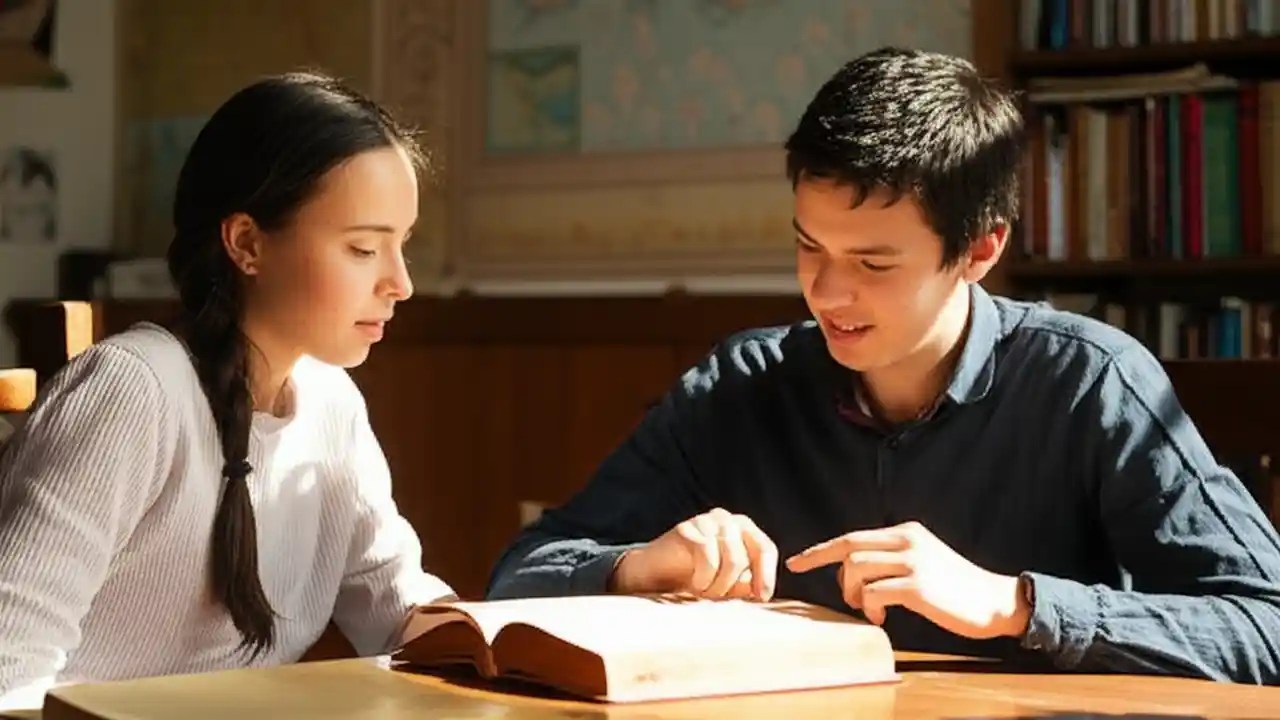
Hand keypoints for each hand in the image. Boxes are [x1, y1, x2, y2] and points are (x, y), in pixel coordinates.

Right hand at [610, 508, 777, 600]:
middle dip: (733, 585)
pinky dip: (704, 576)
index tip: (762, 598)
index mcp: (744, 530)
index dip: (766, 575)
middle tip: (717, 598)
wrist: (654, 576)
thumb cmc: (695, 579)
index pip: (766, 549)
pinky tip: (695, 582)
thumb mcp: (727, 584)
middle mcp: (728, 520)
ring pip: (731, 558)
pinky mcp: (688, 527)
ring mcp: (707, 521)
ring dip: (719, 584)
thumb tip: (764, 593)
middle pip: (746, 557)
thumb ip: (747, 584)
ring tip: (704, 591)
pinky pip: (708, 554)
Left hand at [785, 521, 1030, 639]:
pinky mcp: (917, 586)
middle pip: (848, 547)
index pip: (853, 536)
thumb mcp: (924, 558)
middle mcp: (907, 541)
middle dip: (827, 569)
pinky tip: (880, 616)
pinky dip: (869, 607)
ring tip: (866, 608)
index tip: (797, 562)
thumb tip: (854, 571)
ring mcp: (912, 562)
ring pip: (855, 569)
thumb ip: (893, 557)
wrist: (995, 600)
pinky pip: (873, 593)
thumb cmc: (956, 587)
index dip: (821, 550)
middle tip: (838, 595)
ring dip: (852, 593)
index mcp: (907, 532)